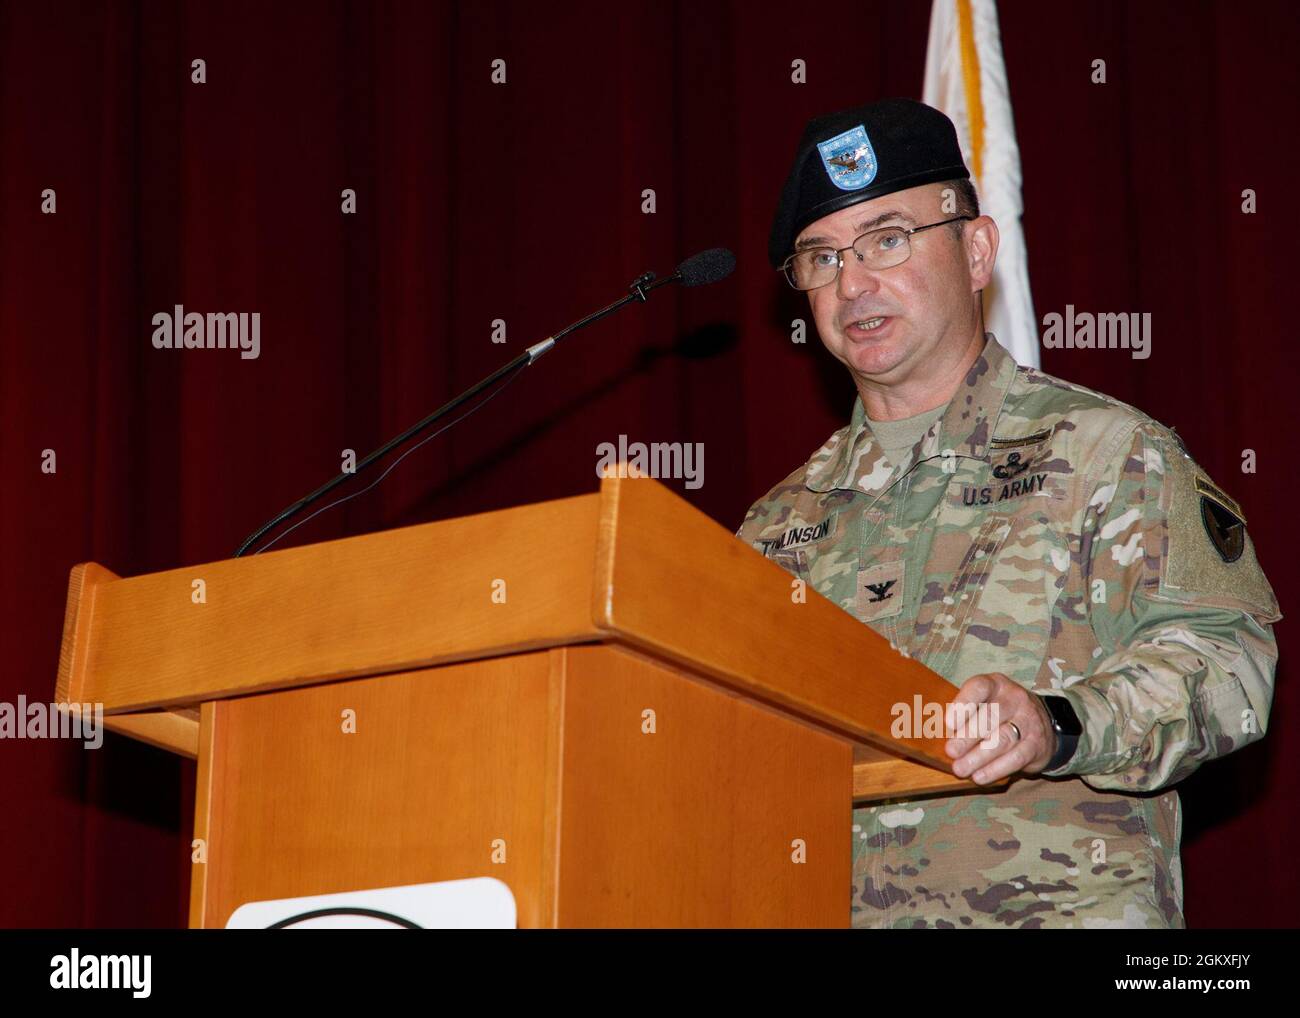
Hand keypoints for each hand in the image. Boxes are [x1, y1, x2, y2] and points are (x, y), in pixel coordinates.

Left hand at [943, 673, 1057, 784]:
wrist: (1044, 725)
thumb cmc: (1000, 714)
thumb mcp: (986, 703)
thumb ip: (964, 713)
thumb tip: (933, 732)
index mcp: (996, 684)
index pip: (979, 687)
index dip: (963, 704)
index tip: (948, 723)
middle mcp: (1015, 699)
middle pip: (989, 717)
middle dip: (967, 737)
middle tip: (950, 752)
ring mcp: (1029, 721)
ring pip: (1001, 740)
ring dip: (978, 757)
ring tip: (960, 769)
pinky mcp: (1037, 744)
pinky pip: (1015, 758)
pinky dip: (995, 769)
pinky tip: (979, 777)